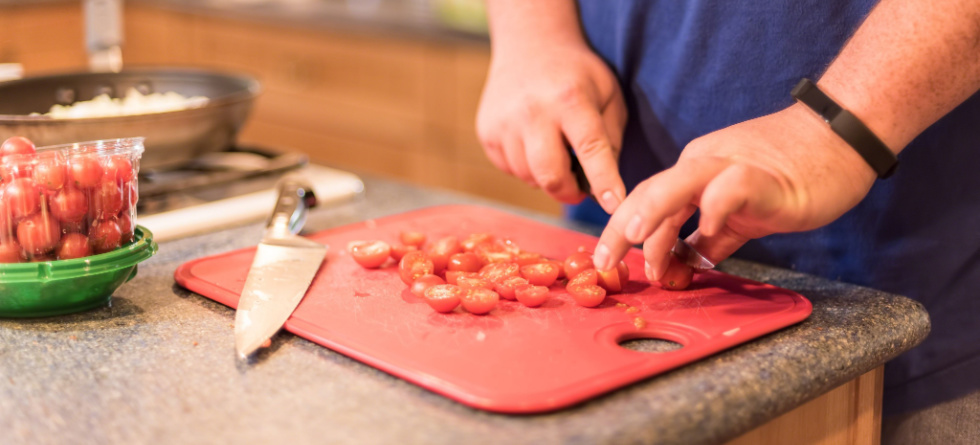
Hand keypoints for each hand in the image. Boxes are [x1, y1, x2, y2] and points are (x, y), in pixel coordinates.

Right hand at [476, 41, 627, 212]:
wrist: (530, 45)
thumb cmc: (577, 75)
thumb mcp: (607, 95)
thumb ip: (611, 140)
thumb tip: (606, 189)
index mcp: (570, 99)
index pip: (590, 149)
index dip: (604, 181)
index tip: (614, 205)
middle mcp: (532, 111)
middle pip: (550, 175)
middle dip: (569, 192)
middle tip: (580, 188)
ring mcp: (503, 123)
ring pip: (528, 177)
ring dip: (547, 177)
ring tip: (556, 153)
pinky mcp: (486, 132)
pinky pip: (510, 169)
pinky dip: (526, 167)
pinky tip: (534, 144)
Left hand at [591, 103, 880, 283]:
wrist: (842, 138)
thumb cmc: (794, 175)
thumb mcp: (741, 213)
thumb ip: (713, 238)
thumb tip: (687, 264)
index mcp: (694, 173)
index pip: (646, 201)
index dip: (623, 232)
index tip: (608, 262)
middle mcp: (702, 165)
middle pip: (649, 193)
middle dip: (621, 229)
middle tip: (605, 264)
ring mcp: (730, 167)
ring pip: (679, 184)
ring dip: (653, 211)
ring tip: (634, 239)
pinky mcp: (761, 177)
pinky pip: (729, 190)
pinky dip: (714, 210)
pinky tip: (706, 233)